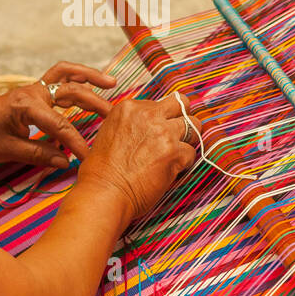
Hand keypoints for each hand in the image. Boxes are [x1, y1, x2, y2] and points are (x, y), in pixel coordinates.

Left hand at [0, 62, 115, 167]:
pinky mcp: (32, 93)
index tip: (90, 158)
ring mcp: (32, 90)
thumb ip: (40, 155)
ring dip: (89, 77)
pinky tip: (91, 84)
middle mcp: (32, 92)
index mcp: (26, 105)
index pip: (60, 125)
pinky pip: (58, 79)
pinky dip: (76, 78)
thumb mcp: (8, 151)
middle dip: (94, 102)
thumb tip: (67, 162)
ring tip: (111, 83)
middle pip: (70, 91)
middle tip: (114, 115)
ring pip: (66, 76)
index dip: (77, 143)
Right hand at [79, 92, 202, 230]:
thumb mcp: (109, 133)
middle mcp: (147, 115)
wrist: (104, 192)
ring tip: (177, 153)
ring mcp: (163, 132)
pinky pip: (191, 152)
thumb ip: (131, 124)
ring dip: (188, 139)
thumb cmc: (101, 171)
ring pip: (193, 125)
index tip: (160, 130)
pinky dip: (185, 162)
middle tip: (178, 134)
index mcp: (129, 107)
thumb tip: (146, 127)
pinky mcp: (174, 152)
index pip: (159, 103)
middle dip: (182, 117)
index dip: (162, 118)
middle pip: (181, 103)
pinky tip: (172, 170)